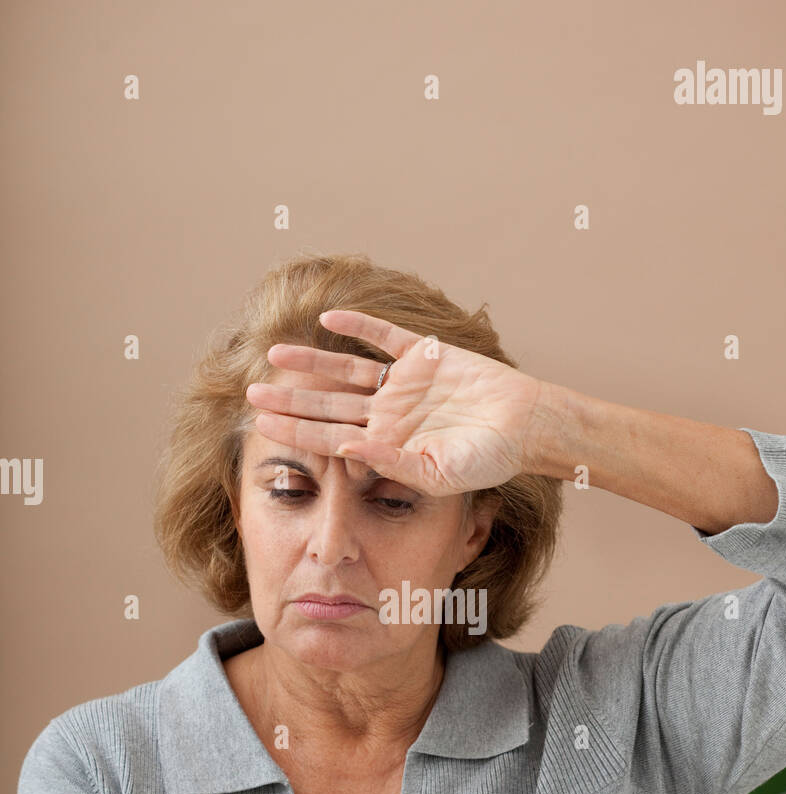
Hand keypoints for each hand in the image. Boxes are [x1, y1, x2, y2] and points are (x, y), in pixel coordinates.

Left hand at [246, 309, 545, 494]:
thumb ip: (391, 464)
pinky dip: (359, 327)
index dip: (295, 433)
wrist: (528, 427)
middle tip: (250, 395)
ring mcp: (405, 385)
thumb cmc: (488, 459)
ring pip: (346, 372)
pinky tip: (329, 320)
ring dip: (311, 363)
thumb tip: (346, 452)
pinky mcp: (426, 356)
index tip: (261, 427)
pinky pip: (385, 338)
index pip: (330, 440)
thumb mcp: (438, 473)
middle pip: (328, 406)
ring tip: (274, 355)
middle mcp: (389, 415)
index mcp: (388, 447)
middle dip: (290, 401)